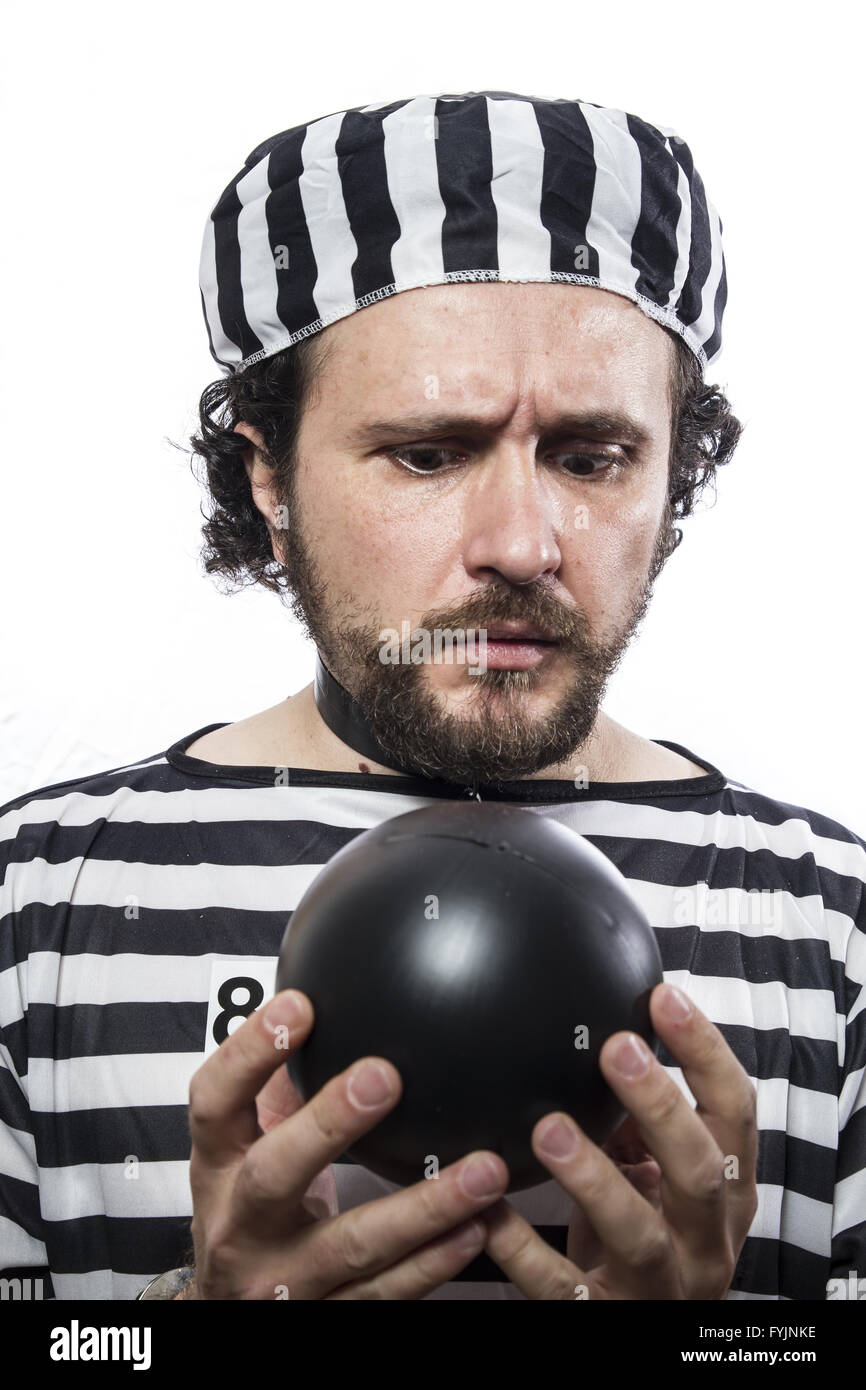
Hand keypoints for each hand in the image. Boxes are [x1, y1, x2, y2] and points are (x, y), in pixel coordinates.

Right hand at [185, 989, 509, 1298]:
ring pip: (354, 1244)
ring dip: (424, 1206)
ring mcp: (284, 1279)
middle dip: (328, 1124)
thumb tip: (326, 1001)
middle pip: (273, 1174)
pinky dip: (434, 1262)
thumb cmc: (246, 1210)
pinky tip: (478, 1228)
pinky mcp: (327, 1316)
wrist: (228, 1314)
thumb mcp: (243, 1150)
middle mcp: (240, 1224)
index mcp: (217, 1165)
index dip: (251, 1052)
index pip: (215, 1101)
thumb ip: (279, 1088)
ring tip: (484, 1169)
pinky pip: (386, 1292)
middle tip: (384, 1075)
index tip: (300, 1003)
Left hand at [481, 982, 757, 1298]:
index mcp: (729, 1192)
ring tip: (548, 1127)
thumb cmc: (648, 1234)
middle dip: (660, 1106)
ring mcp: (661, 1286)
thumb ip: (642, 1121)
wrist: (646, 1331)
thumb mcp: (660, 1178)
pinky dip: (522, 1250)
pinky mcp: (606, 1317)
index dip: (705, 1053)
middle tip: (614, 1048)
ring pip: (638, 1235)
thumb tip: (612, 1036)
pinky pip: (563, 1288)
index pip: (735, 1114)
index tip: (663, 998)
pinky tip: (488, 1211)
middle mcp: (707, 1241)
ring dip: (593, 1177)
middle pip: (700, 1172)